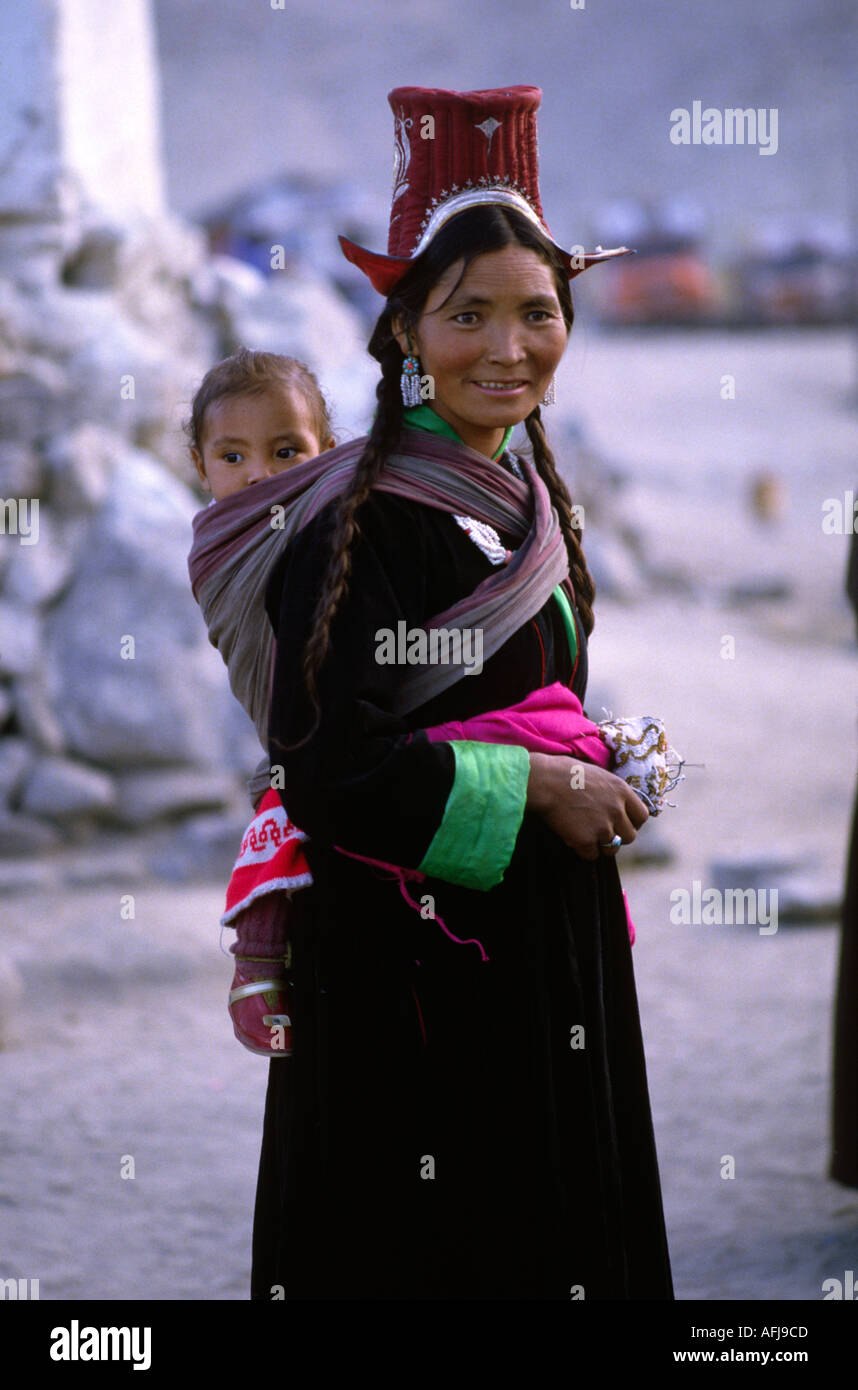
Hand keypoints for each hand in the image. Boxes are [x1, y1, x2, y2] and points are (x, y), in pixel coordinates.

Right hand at [525, 753, 648, 861]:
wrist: (543, 782)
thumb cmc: (563, 772)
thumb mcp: (597, 774)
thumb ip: (611, 791)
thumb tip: (615, 802)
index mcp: (621, 790)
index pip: (642, 816)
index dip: (632, 822)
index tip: (622, 823)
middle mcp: (616, 810)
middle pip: (630, 836)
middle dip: (617, 836)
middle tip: (602, 832)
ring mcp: (602, 827)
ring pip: (611, 849)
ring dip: (600, 846)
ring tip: (586, 836)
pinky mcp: (586, 840)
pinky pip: (591, 855)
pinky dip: (582, 850)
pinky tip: (572, 838)